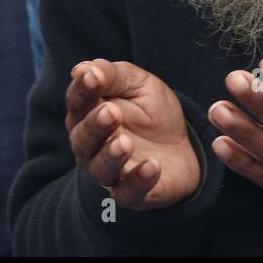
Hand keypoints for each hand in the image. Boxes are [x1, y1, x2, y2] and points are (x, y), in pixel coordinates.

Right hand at [64, 59, 199, 208]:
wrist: (184, 144)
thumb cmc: (151, 111)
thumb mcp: (138, 83)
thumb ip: (112, 75)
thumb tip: (83, 68)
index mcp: (89, 114)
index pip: (78, 101)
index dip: (83, 89)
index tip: (92, 76)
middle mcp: (91, 146)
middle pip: (82, 138)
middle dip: (94, 125)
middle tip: (111, 112)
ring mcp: (111, 171)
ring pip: (100, 169)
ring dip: (111, 156)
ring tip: (124, 143)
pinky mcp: (132, 193)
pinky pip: (128, 193)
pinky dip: (139, 181)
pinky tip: (152, 166)